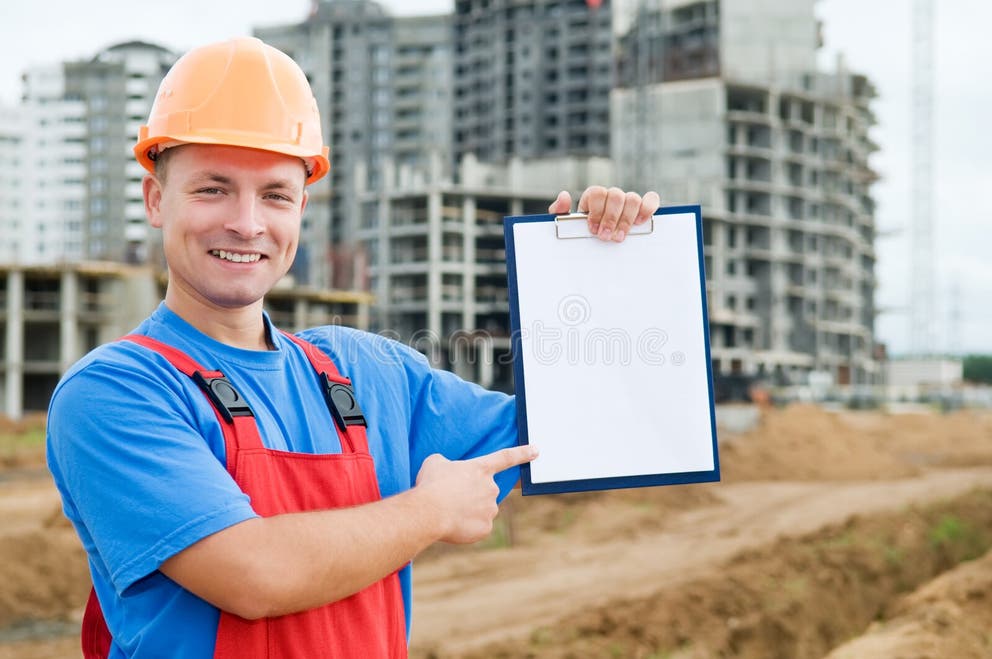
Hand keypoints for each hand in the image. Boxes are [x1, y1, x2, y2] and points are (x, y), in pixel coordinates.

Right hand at [415, 445, 537, 543]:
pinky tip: (454, 524)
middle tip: (452, 498)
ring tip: (449, 511)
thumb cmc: (431, 484)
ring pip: (482, 510)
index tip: (536, 450)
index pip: (506, 457)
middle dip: (472, 495)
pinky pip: (478, 527)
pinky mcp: (486, 528)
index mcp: (481, 468)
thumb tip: (446, 469)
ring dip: (469, 511)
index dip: (522, 453)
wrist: (429, 512)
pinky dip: (467, 527)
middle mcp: (491, 487)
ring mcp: (490, 509)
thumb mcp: (435, 463)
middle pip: (486, 491)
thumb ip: (447, 464)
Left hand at [549, 187, 660, 242]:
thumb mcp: (565, 224)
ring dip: (627, 219)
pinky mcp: (642, 209)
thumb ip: (559, 211)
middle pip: (616, 195)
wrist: (591, 242)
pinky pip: (651, 200)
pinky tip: (640, 223)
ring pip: (633, 198)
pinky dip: (648, 208)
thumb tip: (564, 196)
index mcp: (594, 197)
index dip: (597, 211)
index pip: (597, 193)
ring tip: (619, 237)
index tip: (593, 229)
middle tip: (605, 237)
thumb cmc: (580, 231)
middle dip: (611, 218)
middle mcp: (612, 196)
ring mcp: (627, 201)